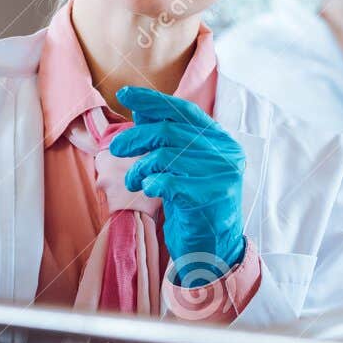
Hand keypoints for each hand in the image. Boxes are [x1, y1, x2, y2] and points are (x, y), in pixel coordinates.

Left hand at [110, 87, 246, 286]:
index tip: (124, 94)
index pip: (184, 110)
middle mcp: (227, 154)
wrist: (212, 249)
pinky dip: (151, 184)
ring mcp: (222, 175)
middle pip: (169, 132)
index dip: (153, 100)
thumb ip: (167, 138)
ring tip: (134, 181)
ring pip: (165, 156)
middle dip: (136, 138)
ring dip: (140, 168)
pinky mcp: (212, 197)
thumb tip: (141, 108)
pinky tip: (149, 190)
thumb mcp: (180, 167)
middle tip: (116, 148)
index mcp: (221, 141)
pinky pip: (168, 182)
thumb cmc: (192, 205)